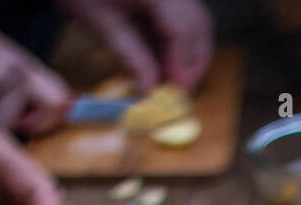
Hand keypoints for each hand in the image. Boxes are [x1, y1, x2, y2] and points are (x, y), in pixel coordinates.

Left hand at [60, 0, 213, 91]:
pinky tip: (165, 59)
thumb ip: (132, 56)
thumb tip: (151, 87)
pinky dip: (179, 41)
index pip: (182, 30)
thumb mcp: (103, 23)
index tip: (176, 92)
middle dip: (192, 62)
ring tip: (172, 78)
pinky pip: (184, 17)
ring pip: (197, 22)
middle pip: (198, 25)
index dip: (182, 65)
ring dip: (189, 53)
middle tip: (179, 90)